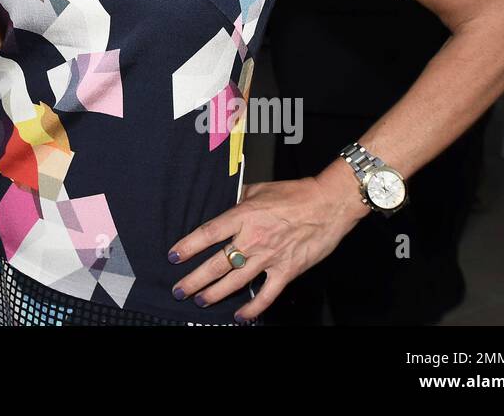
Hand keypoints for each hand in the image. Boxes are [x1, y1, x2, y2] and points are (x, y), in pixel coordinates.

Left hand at [167, 169, 365, 321]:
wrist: (329, 204)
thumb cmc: (297, 194)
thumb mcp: (260, 189)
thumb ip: (239, 198)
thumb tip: (226, 201)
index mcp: (243, 216)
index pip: (207, 234)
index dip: (188, 246)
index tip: (174, 256)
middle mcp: (252, 239)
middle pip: (216, 264)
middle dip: (194, 280)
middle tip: (180, 289)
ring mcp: (269, 258)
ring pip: (235, 282)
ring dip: (215, 294)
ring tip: (200, 301)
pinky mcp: (286, 271)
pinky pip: (266, 295)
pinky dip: (252, 307)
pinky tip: (240, 315)